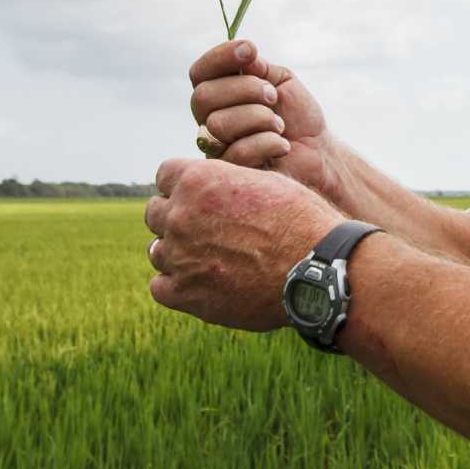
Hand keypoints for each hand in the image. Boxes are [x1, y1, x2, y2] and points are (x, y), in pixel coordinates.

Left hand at [144, 156, 340, 329]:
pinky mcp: (184, 293)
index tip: (199, 197)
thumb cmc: (299, 219)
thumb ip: (226, 182)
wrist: (315, 267)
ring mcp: (179, 256)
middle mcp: (180, 215)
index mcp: (197, 180)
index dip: (183, 185)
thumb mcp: (263, 181)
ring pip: (157, 250)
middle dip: (176, 217)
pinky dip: (176, 285)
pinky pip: (160, 287)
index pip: (164, 175)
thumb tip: (213, 187)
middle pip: (155, 212)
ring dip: (176, 252)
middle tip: (204, 230)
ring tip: (207, 260)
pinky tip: (202, 283)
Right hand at [187, 40, 341, 202]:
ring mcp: (216, 147)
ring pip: (217, 124)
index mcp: (219, 94)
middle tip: (273, 96)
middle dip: (244, 89)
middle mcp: (209, 119)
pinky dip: (268, 143)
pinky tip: (282, 146)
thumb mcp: (282, 82)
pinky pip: (237, 152)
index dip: (220, 58)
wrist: (319, 153)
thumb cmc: (297, 116)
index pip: (200, 73)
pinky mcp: (229, 173)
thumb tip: (246, 56)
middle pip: (203, 97)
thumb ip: (260, 68)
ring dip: (260, 118)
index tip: (250, 50)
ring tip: (280, 125)